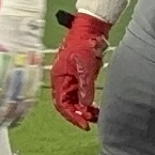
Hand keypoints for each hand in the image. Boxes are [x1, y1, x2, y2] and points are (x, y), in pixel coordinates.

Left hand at [0, 0, 47, 134]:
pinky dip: (24, 110)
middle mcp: (13, 68)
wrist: (21, 20)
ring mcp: (27, 71)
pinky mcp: (37, 72)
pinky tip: (16, 119)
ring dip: (10, 117)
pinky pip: (32, 96)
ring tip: (0, 127)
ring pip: (20, 100)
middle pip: (6, 99)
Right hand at [50, 6, 112, 130]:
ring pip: (75, 101)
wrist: (90, 29)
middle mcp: (63, 80)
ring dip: (84, 109)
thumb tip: (85, 104)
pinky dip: (88, 102)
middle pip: (67, 104)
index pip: (62, 104)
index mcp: (59, 78)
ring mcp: (71, 79)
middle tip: (90, 121)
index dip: (72, 116)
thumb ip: (84, 87)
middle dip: (78, 114)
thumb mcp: (85, 67)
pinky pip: (82, 95)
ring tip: (95, 115)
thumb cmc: (83, 43)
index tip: (84, 124)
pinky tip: (95, 107)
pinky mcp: (80, 77)